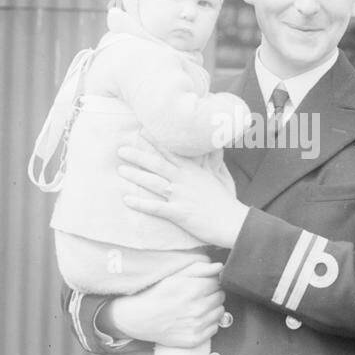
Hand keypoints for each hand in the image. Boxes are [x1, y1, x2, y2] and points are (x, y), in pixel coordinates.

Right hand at [106, 261, 225, 348]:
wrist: (139, 318)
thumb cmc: (156, 294)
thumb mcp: (175, 276)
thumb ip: (199, 268)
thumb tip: (219, 266)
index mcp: (194, 289)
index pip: (217, 282)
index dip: (209, 282)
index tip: (200, 285)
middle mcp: (198, 307)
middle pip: (220, 296)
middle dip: (212, 294)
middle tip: (198, 296)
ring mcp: (197, 325)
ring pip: (220, 312)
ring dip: (212, 308)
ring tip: (196, 307)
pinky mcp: (195, 339)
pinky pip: (215, 328)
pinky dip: (208, 323)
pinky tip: (195, 319)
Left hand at [118, 139, 248, 247]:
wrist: (234, 222)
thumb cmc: (226, 201)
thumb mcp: (219, 177)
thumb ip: (210, 163)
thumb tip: (212, 149)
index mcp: (192, 171)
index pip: (170, 152)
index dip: (154, 142)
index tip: (141, 132)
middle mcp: (184, 180)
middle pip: (157, 164)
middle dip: (138, 156)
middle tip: (120, 149)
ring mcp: (181, 196)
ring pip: (153, 182)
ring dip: (135, 176)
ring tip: (120, 170)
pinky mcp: (179, 212)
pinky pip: (156, 207)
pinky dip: (141, 203)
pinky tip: (127, 200)